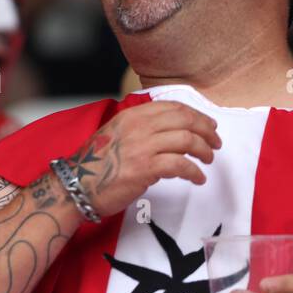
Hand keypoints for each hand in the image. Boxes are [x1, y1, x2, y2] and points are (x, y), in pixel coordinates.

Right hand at [59, 101, 220, 218]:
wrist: (76, 185)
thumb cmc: (94, 164)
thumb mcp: (115, 134)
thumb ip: (139, 128)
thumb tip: (170, 131)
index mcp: (131, 116)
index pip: (173, 107)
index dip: (196, 115)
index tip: (208, 125)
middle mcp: (138, 127)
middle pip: (185, 121)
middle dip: (207, 131)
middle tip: (215, 143)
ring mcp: (142, 147)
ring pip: (187, 141)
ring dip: (204, 151)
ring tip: (208, 160)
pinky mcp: (145, 169)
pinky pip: (181, 166)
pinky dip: (194, 172)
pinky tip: (198, 178)